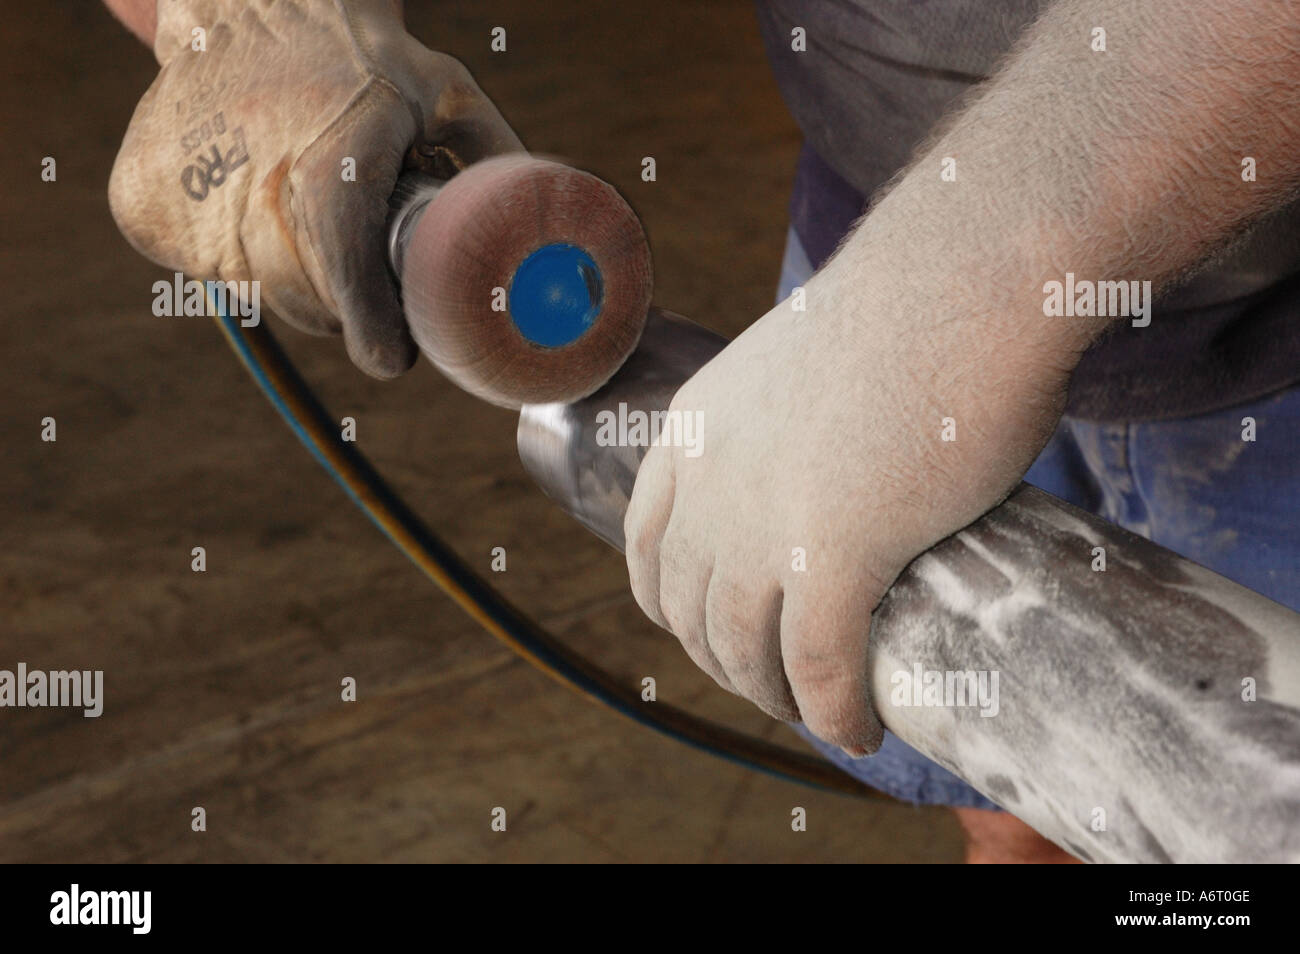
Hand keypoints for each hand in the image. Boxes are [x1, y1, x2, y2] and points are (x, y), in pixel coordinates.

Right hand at [109, 0, 521, 376]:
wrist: (245, 4)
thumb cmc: (360, 58)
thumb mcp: (446, 96)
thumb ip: (495, 167)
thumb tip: (542, 244)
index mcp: (327, 165)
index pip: (344, 273)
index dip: (371, 324)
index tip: (393, 357)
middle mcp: (245, 188)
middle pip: (308, 304)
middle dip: (345, 303)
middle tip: (364, 264)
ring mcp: (183, 203)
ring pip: (256, 293)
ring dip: (292, 278)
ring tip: (308, 211)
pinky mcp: (139, 209)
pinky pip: (206, 271)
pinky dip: (237, 256)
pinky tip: (255, 203)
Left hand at [624, 254, 1071, 753]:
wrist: (956, 280)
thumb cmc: (908, 306)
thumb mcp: (805, 359)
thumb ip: (792, 415)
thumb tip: (836, 450)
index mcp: (691, 431)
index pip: (647, 546)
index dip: (675, 607)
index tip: (714, 633)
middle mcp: (705, 484)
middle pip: (689, 610)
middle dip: (726, 662)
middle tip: (776, 685)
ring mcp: (757, 525)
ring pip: (745, 651)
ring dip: (776, 698)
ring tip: (814, 714)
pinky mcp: (831, 556)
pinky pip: (819, 669)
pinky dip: (833, 713)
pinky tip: (856, 731)